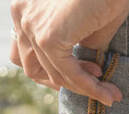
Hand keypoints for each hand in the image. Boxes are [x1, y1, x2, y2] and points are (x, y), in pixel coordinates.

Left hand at [9, 0, 128, 105]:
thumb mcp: (84, 19)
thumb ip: (76, 41)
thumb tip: (82, 69)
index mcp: (25, 7)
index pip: (26, 51)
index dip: (50, 69)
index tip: (78, 74)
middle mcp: (21, 15)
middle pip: (30, 66)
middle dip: (62, 81)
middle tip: (90, 86)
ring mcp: (32, 27)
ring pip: (53, 73)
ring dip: (81, 87)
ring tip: (106, 91)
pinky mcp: (49, 37)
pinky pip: (68, 73)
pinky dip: (88, 86)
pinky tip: (105, 91)